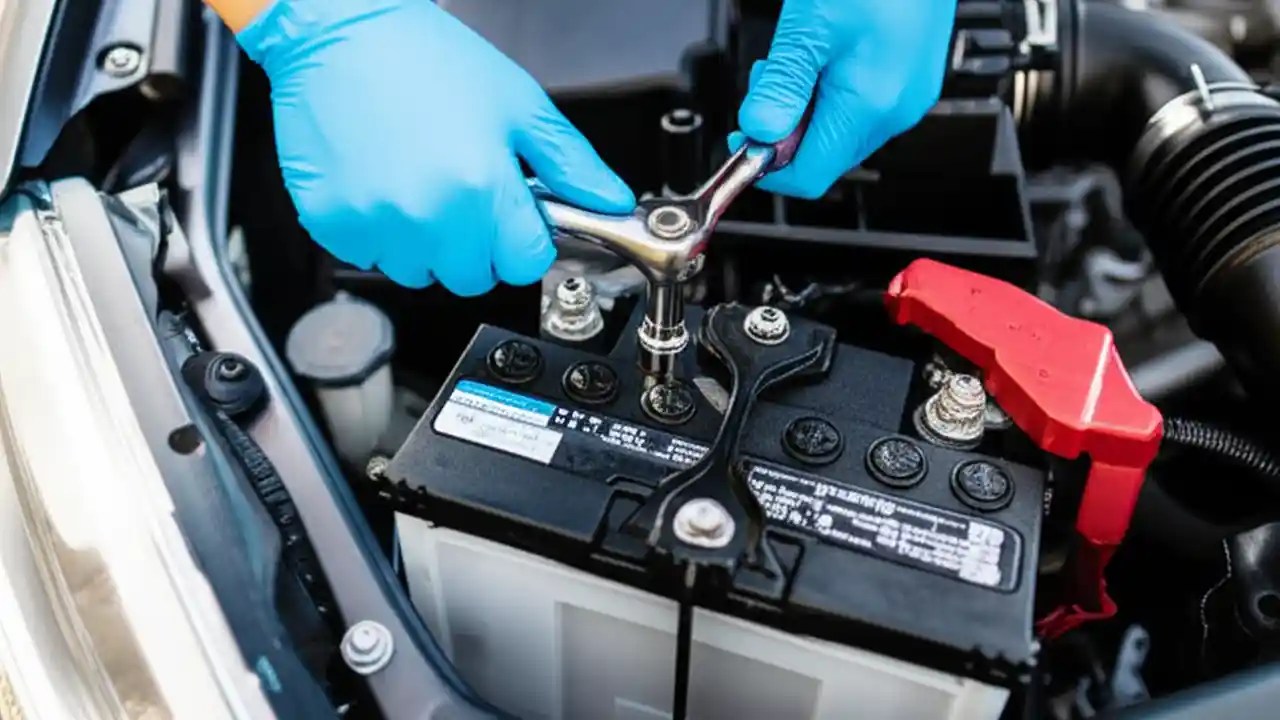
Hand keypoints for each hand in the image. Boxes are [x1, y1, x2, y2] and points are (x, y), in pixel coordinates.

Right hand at [235, 0, 633, 293]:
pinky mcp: (332, 224)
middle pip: (473, 278)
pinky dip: (378, 230)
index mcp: (482, 189)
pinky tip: (381, 180)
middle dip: (476, 244)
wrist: (337, 32)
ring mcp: (376, 225)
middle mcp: (428, 216)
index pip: (525, 264)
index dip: (524, 239)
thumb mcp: (518, 104)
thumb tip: (611, 202)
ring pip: (419, 272)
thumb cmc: (425, 58)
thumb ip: (571, 164)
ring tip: (418, 180)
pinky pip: (369, 255)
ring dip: (426, 243)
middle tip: (462, 189)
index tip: (512, 215)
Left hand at [733, 0, 956, 198]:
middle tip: (768, 82)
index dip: (768, 166)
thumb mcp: (807, 29)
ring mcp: (908, 96)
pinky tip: (823, 55)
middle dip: (785, 129)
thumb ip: (781, 88)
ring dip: (806, 108)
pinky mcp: (910, 79)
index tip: (744, 139)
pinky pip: (861, 106)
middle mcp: (896, 111)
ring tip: (798, 58)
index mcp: (870, 107)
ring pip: (840, 130)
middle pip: (824, 154)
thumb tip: (758, 133)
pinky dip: (831, 92)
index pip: (809, 176)